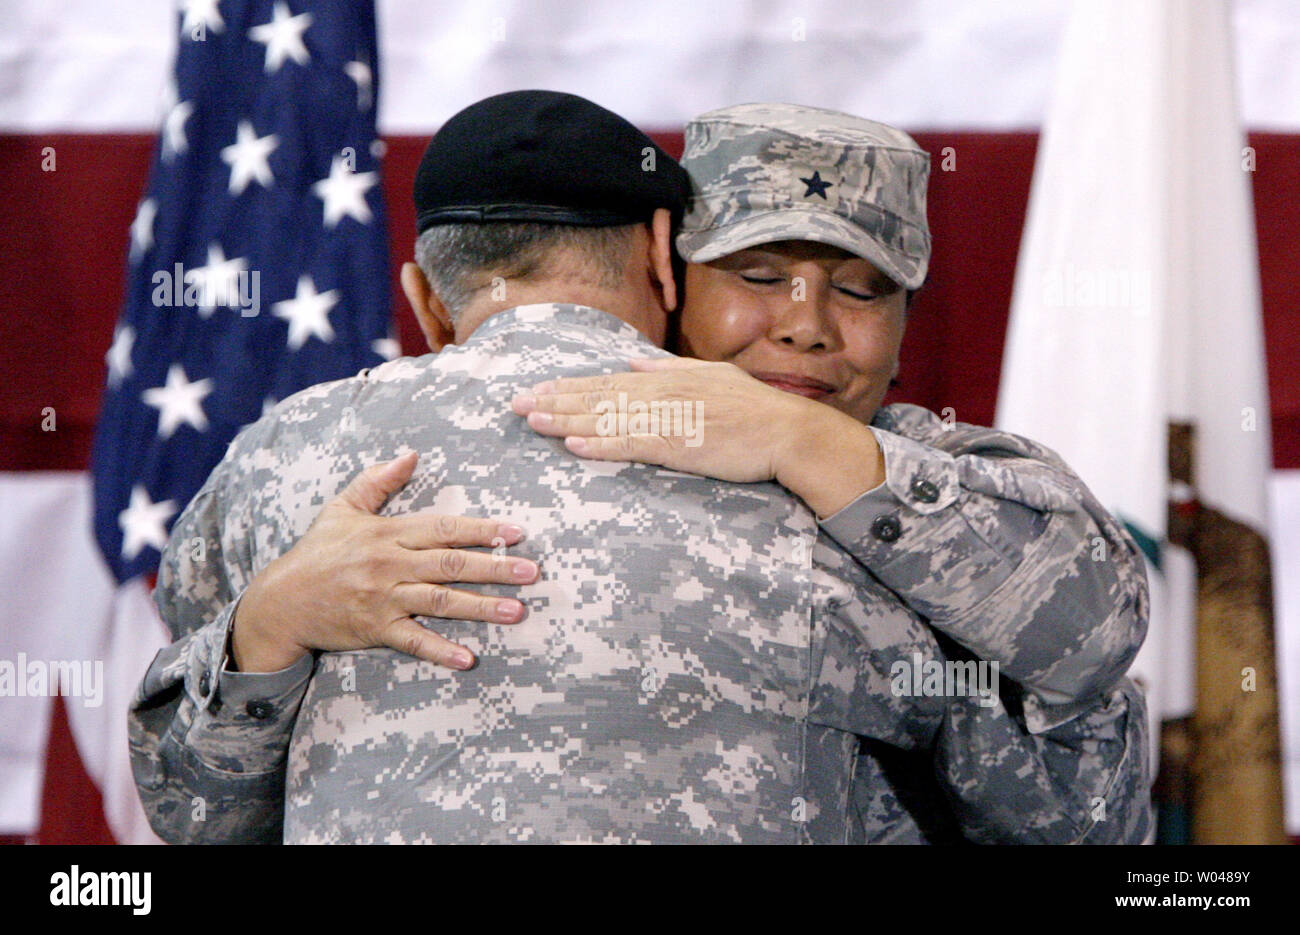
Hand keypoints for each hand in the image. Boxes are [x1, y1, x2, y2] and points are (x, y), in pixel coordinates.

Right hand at [231, 452, 537, 672]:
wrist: (281, 601)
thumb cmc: (318, 551)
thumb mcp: (343, 508)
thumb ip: (377, 480)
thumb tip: (410, 454)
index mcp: (388, 533)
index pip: (444, 528)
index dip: (481, 529)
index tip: (516, 531)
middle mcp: (390, 565)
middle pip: (450, 564)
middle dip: (495, 567)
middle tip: (532, 572)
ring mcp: (384, 599)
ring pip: (440, 601)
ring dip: (481, 607)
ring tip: (517, 611)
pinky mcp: (376, 629)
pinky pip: (413, 641)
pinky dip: (440, 650)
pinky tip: (468, 658)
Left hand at [511, 357, 884, 516]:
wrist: (787, 431)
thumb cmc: (754, 409)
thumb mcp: (712, 376)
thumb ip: (670, 369)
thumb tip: (635, 362)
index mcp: (667, 379)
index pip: (606, 383)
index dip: (568, 387)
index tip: (536, 391)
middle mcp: (663, 393)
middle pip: (598, 397)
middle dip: (554, 400)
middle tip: (515, 404)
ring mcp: (671, 418)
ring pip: (608, 419)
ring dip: (568, 419)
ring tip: (533, 421)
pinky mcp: (681, 445)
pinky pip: (634, 444)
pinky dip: (603, 444)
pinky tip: (575, 446)